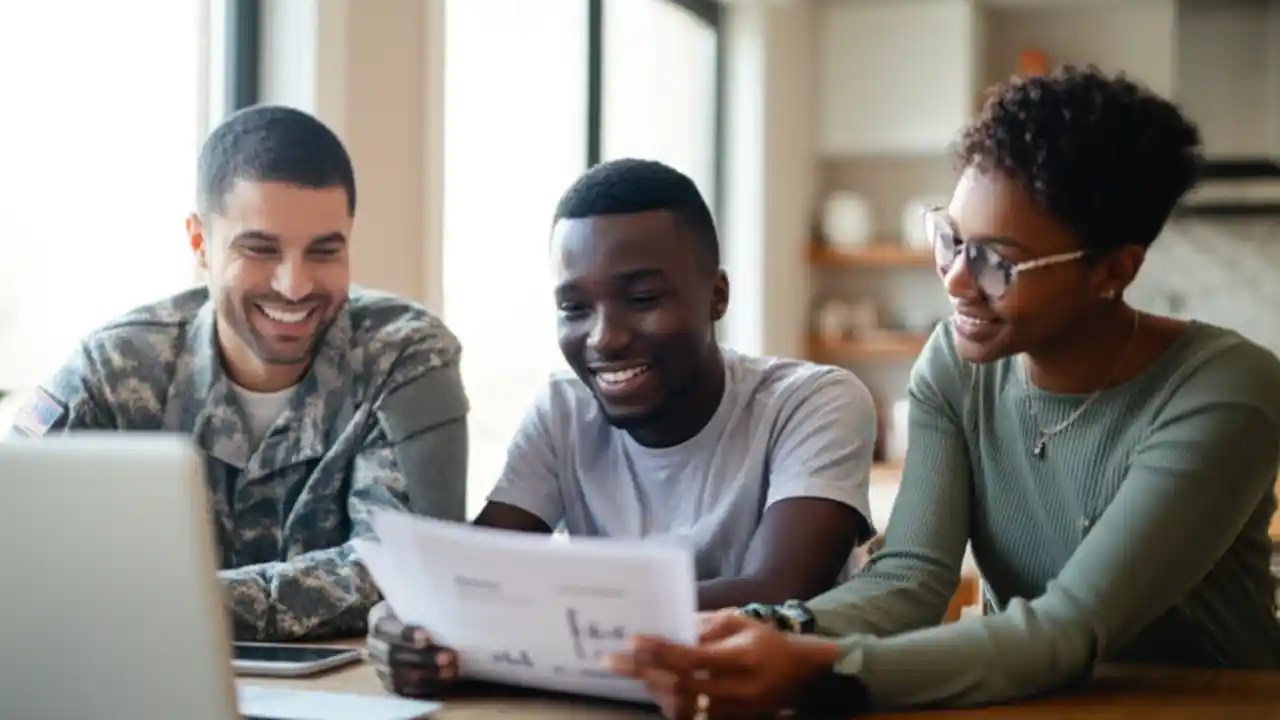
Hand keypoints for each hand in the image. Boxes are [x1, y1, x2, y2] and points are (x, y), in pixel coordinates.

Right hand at [365, 600, 458, 697]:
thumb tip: (447, 599)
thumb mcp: (416, 601)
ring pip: (399, 676)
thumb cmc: (418, 610)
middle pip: (393, 655)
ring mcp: (380, 667)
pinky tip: (444, 682)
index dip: (405, 634)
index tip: (426, 637)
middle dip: (422, 658)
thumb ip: (425, 603)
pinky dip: (425, 687)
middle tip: (447, 657)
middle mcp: (374, 646)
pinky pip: (404, 690)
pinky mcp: (390, 684)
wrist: (410, 626)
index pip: (386, 628)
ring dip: (427, 675)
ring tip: (450, 670)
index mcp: (378, 620)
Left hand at [606, 611, 841, 718]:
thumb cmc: (767, 641)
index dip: (659, 651)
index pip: (692, 658)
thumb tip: (669, 628)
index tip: (632, 639)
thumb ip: (705, 625)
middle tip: (612, 660)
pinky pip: (689, 716)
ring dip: (651, 688)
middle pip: (679, 686)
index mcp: (742, 658)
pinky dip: (667, 701)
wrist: (802, 675)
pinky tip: (654, 686)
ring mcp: (732, 711)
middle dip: (643, 672)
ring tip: (630, 670)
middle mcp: (737, 690)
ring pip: (681, 707)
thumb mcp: (741, 621)